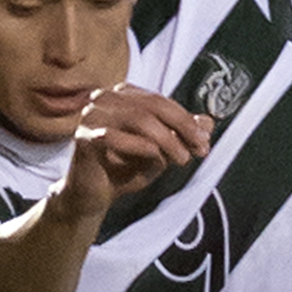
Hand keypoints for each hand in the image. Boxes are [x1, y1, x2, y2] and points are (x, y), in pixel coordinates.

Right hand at [62, 85, 212, 212]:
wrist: (92, 196)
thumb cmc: (123, 169)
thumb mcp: (160, 151)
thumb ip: (180, 135)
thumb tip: (208, 123)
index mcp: (121, 95)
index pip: (160, 101)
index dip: (186, 120)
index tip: (205, 140)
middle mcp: (104, 99)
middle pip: (152, 106)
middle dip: (182, 128)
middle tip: (199, 149)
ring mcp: (91, 116)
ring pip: (138, 119)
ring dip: (167, 140)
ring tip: (181, 159)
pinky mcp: (83, 138)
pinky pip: (116, 137)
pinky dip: (140, 147)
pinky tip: (156, 158)